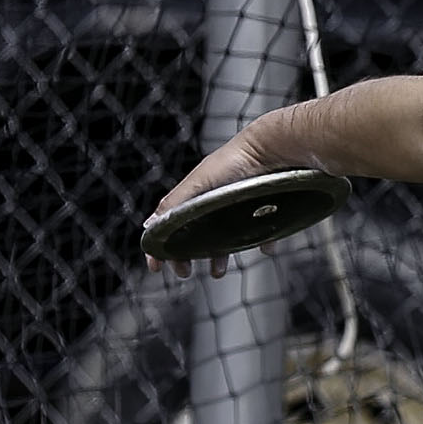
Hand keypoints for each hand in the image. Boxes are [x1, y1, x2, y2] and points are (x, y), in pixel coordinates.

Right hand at [142, 130, 277, 278]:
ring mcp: (238, 205)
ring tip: (217, 272)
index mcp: (194, 194)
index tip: (155, 266)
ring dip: (218, 256)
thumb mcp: (198, 185)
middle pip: (194, 233)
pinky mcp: (264, 208)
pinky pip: (262, 231)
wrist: (272, 150)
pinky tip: (265, 248)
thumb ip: (176, 205)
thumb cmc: (233, 162)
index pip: (170, 222)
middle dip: (186, 255)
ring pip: (224, 237)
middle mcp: (214, 200)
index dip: (160, 243)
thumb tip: (150, 226)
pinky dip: (263, 242)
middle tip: (184, 273)